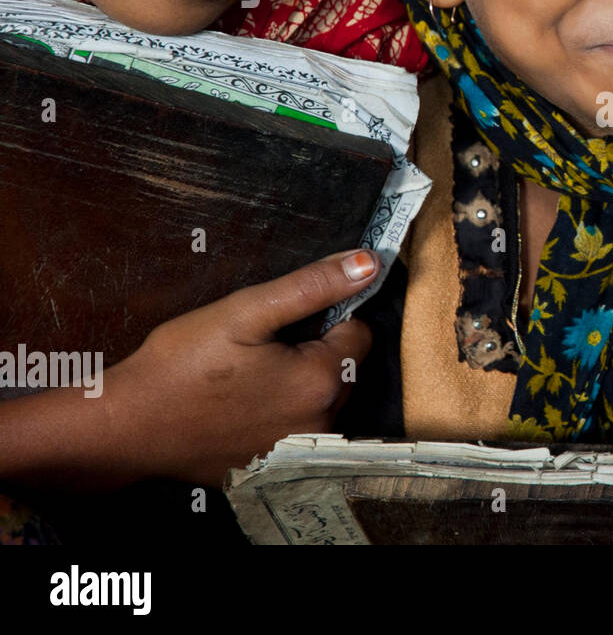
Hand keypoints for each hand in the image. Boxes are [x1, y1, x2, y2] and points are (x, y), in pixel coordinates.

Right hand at [98, 249, 377, 485]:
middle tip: (257, 348)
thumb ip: (312, 286)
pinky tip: (241, 405)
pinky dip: (280, 412)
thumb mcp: (245, 311)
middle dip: (314, 350)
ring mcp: (298, 452)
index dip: (326, 317)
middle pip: (345, 368)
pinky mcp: (275, 469)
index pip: (359, 333)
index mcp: (321, 382)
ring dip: (299, 382)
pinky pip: (298, 428)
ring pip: (322, 398)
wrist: (124, 427)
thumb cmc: (179, 365)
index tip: (284, 322)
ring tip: (246, 377)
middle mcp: (322, 425)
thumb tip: (368, 263)